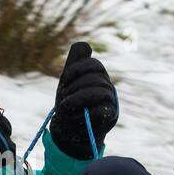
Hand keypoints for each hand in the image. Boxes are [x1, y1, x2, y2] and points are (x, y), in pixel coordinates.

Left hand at [49, 42, 117, 158]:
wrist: (70, 130)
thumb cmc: (69, 103)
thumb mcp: (67, 82)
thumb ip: (74, 63)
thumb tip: (84, 44)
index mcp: (97, 75)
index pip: (93, 64)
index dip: (76, 69)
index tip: (64, 81)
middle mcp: (107, 86)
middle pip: (94, 78)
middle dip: (74, 88)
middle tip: (62, 98)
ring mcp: (111, 101)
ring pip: (99, 93)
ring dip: (77, 100)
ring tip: (64, 108)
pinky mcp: (111, 116)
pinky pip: (101, 111)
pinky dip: (84, 114)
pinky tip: (74, 117)